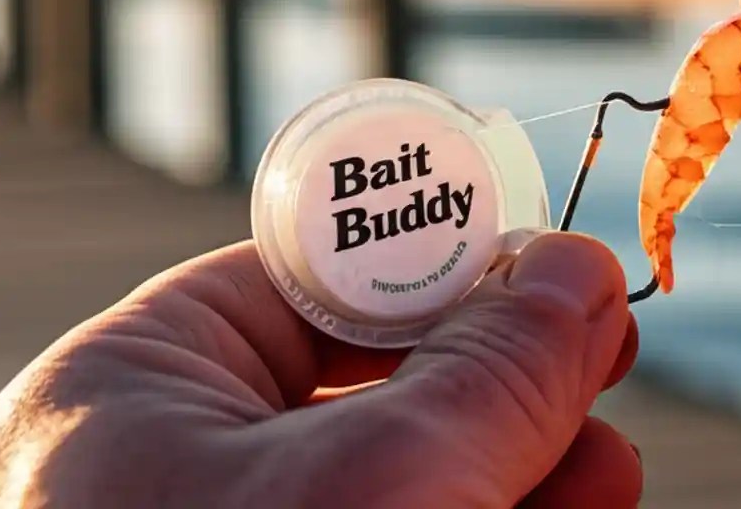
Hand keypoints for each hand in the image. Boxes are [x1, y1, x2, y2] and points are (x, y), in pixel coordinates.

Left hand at [0, 233, 641, 507]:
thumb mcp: (386, 481)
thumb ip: (492, 367)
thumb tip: (572, 268)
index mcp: (135, 399)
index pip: (302, 276)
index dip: (434, 257)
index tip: (542, 260)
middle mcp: (184, 474)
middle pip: (379, 374)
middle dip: (505, 369)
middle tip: (598, 346)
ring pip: (419, 468)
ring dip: (531, 453)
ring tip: (606, 456)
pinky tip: (588, 502)